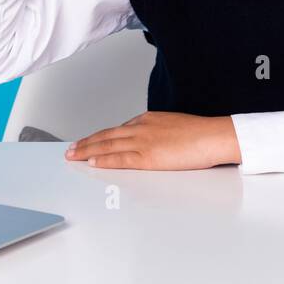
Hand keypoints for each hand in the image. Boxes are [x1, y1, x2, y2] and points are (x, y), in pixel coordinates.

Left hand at [65, 111, 241, 169]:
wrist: (213, 136)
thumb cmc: (200, 134)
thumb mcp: (173, 127)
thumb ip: (157, 134)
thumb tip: (150, 143)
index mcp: (148, 120)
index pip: (117, 130)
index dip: (99, 137)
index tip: (87, 141)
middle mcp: (141, 128)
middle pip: (106, 136)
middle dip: (86, 143)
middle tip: (70, 150)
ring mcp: (143, 141)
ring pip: (107, 146)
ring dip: (87, 151)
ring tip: (73, 156)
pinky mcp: (147, 156)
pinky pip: (119, 159)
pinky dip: (103, 161)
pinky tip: (92, 163)